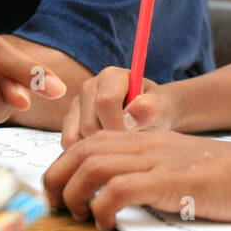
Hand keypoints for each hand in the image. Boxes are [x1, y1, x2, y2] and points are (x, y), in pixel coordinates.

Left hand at [42, 130, 230, 230]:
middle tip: (54, 206)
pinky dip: (102, 208)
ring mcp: (156, 161)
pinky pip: (118, 189)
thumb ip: (154, 172)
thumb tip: (125, 195)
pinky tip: (107, 224)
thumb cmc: (230, 177)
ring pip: (92, 166)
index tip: (58, 189)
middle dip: (56, 178)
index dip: (65, 163)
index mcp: (148, 140)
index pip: (91, 140)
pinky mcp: (168, 182)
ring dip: (74, 194)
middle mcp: (147, 145)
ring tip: (78, 217)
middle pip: (82, 150)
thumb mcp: (183, 165)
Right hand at [60, 66, 181, 148]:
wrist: (150, 116)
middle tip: (127, 147)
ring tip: (118, 147)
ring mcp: (77, 105)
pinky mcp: (69, 122)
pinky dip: (85, 154)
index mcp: (112, 76)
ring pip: (75, 137)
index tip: (131, 140)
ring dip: (97, 149)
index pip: (105, 102)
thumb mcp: (162, 109)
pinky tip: (106, 151)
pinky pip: (69, 144)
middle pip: (88, 124)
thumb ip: (151, 109)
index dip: (117, 126)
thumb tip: (130, 118)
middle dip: (109, 141)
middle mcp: (90, 87)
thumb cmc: (156, 110)